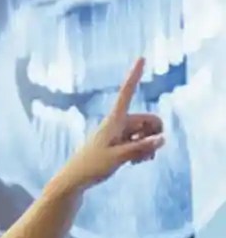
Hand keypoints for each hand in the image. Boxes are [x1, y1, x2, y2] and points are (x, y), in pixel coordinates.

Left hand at [57, 57, 164, 189]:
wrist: (75, 180)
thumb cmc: (92, 166)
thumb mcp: (118, 158)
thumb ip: (140, 148)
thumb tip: (162, 139)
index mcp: (113, 120)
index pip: (126, 93)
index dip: (134, 75)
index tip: (141, 57)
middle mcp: (117, 124)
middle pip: (148, 119)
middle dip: (154, 133)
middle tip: (147, 151)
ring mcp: (119, 134)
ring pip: (146, 133)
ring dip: (149, 145)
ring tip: (137, 160)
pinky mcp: (119, 144)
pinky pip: (141, 143)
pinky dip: (143, 151)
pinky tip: (136, 163)